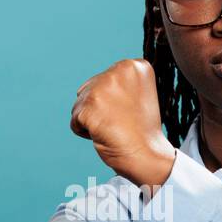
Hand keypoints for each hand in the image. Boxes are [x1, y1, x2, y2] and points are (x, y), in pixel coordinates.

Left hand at [70, 58, 176, 185]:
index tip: (131, 111)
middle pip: (89, 89)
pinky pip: (75, 120)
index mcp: (135, 66)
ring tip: (113, 128)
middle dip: (100, 109)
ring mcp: (103, 88)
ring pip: (79, 104)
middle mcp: (118, 70)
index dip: (113, 100)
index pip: (105, 79)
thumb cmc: (141, 131)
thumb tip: (84, 88)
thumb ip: (117, 84)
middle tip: (122, 122)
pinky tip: (104, 135)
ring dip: (91, 120)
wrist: (146, 155)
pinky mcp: (89, 107)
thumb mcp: (137, 96)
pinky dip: (84, 132)